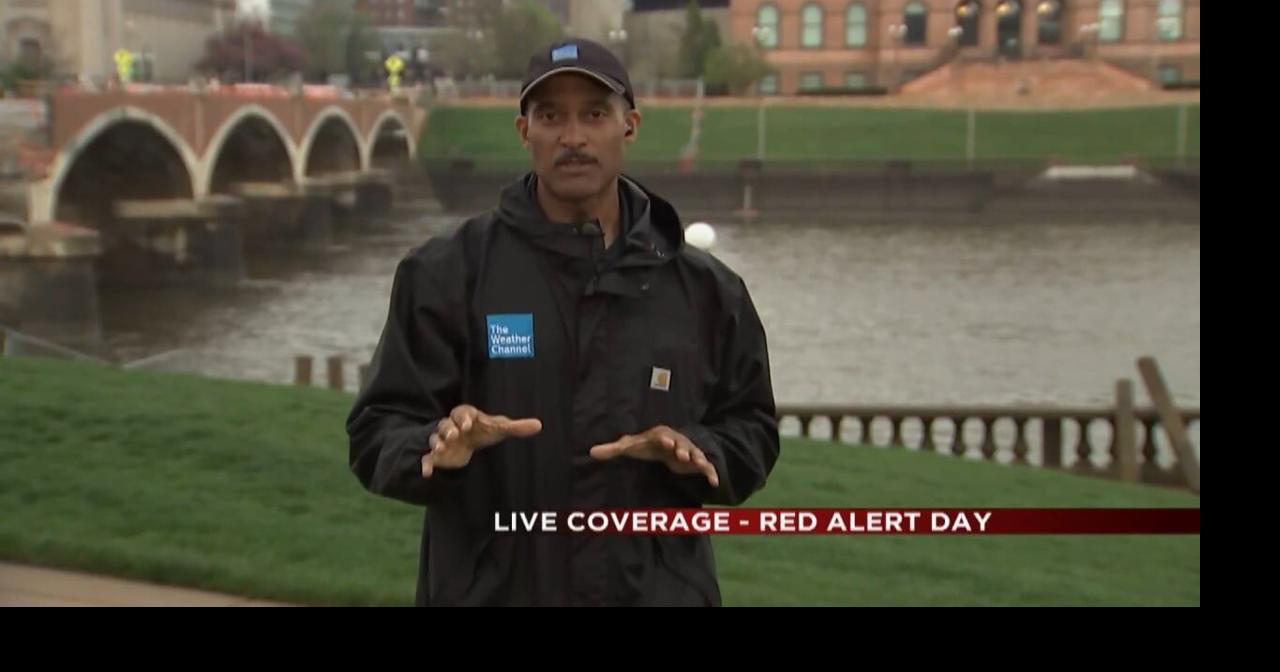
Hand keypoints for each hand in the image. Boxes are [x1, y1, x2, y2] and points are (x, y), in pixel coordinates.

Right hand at [422, 404, 541, 476]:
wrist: (466, 440)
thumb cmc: (483, 430)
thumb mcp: (499, 429)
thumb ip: (516, 427)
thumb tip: (539, 425)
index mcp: (466, 416)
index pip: (463, 411)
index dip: (465, 417)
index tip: (468, 423)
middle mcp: (452, 426)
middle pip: (446, 423)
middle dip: (449, 428)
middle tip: (453, 434)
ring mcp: (442, 440)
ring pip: (436, 438)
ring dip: (437, 442)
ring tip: (440, 448)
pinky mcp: (436, 455)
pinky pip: (427, 457)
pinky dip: (426, 464)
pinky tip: (426, 473)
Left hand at [589, 425, 718, 487]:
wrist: (669, 445)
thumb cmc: (648, 445)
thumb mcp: (630, 447)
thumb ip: (613, 449)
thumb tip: (590, 452)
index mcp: (661, 435)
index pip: (662, 436)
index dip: (664, 439)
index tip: (665, 442)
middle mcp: (677, 441)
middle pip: (680, 443)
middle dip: (682, 447)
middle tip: (681, 453)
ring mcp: (688, 451)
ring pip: (695, 453)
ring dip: (697, 458)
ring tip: (699, 464)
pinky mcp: (696, 462)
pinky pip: (705, 467)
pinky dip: (711, 473)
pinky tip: (715, 483)